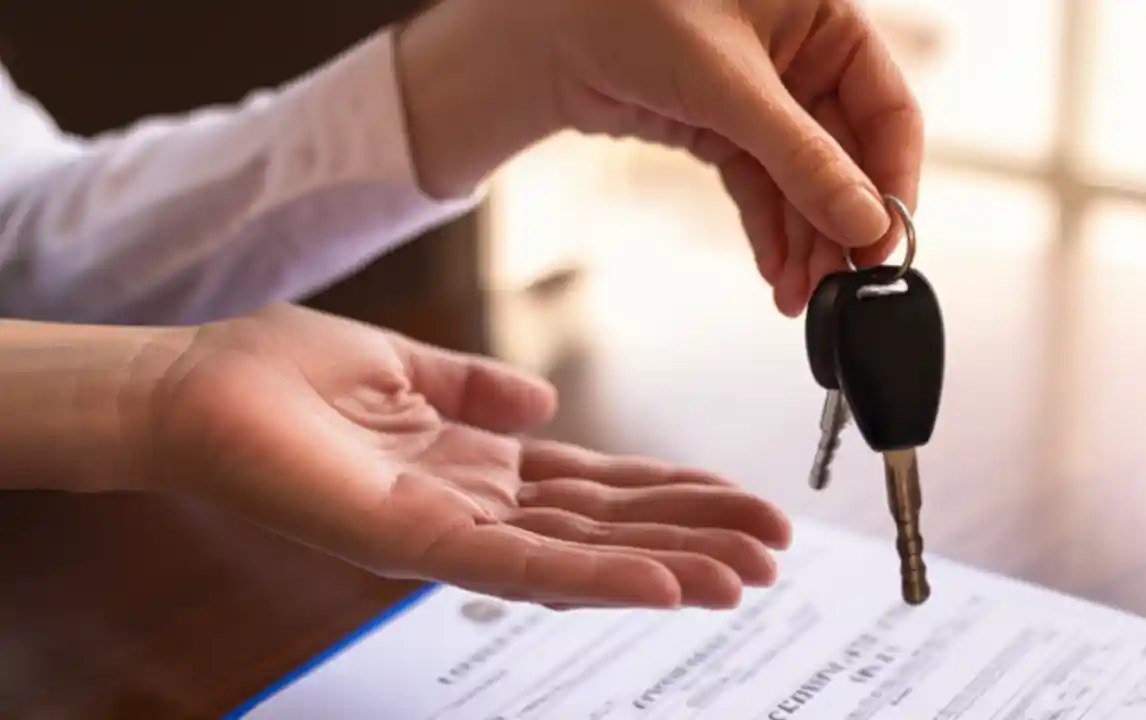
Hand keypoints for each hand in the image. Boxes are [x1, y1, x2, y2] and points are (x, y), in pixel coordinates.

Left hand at [145, 305, 789, 608]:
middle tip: (777, 547)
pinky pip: (523, 568)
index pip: (595, 486)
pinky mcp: (418, 543)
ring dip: (671, 565)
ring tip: (751, 574)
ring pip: (583, 556)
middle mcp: (475, 506)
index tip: (739, 497)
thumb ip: (476, 389)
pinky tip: (670, 585)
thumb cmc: (279, 376)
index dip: (670, 493)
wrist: (193, 387)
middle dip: (694, 535)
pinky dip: (602, 577)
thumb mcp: (403, 368)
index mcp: (476, 463)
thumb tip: (541, 400)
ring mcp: (450, 531)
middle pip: (607, 525)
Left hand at [396, 0, 922, 316]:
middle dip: (839, 227)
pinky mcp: (724, 129)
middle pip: (847, 157)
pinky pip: (762, 189)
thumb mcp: (727, 85)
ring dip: (805, 242)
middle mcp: (802, 56)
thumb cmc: (627, 11)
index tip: (886, 243)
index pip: (888, 109)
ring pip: (803, 183)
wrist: (539, 34)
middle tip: (841, 289)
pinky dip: (768, 231)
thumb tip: (865, 220)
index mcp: (824, 17)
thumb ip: (802, 156)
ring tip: (803, 298)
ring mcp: (763, 97)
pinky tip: (776, 272)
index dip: (893, 181)